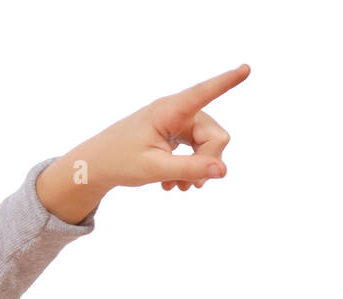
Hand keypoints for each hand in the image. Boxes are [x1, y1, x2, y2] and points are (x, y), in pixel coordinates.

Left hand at [96, 63, 248, 190]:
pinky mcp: (175, 132)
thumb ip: (189, 169)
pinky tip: (173, 184)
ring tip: (178, 187)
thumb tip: (223, 171)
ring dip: (197, 169)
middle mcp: (177, 111)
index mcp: (169, 110)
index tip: (246, 68)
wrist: (96, 166)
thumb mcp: (154, 169)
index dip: (227, 81)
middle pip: (214, 135)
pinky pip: (196, 149)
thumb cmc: (119, 162)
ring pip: (208, 144)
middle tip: (190, 186)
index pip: (203, 93)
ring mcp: (177, 121)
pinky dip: (188, 168)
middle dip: (207, 161)